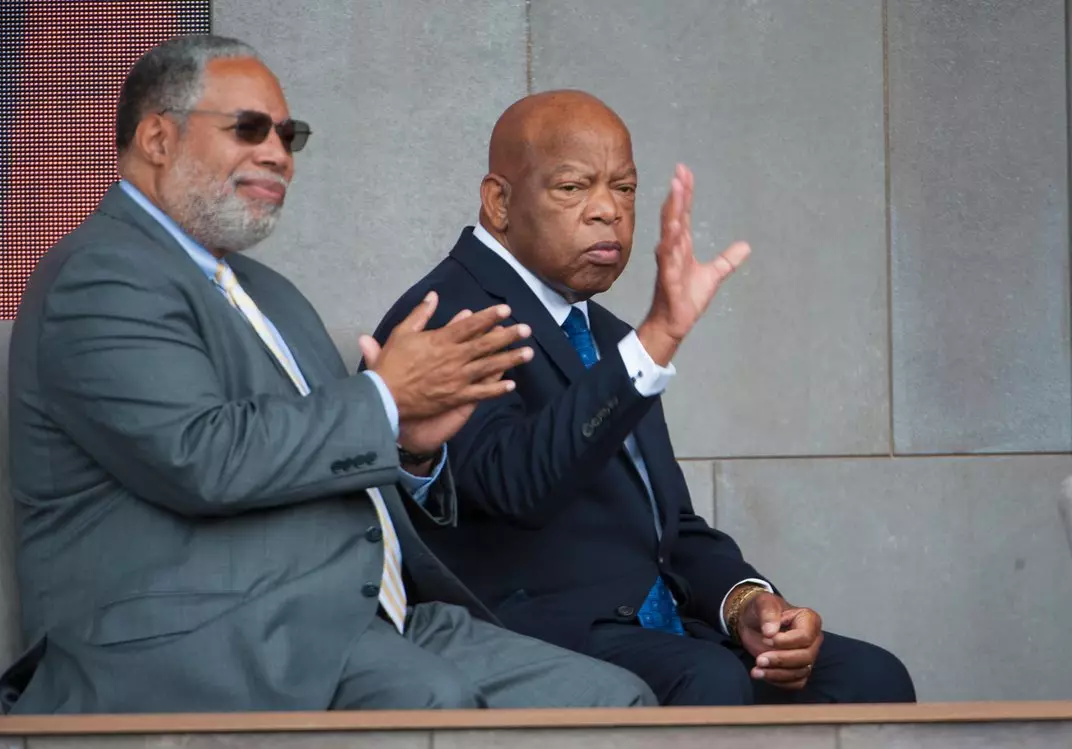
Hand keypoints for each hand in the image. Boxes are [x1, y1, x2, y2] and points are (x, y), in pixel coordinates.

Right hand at [359, 299, 531, 453]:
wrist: (385, 396)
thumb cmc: (391, 364)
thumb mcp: (402, 332)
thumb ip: (420, 314)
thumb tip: (433, 295)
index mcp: (441, 340)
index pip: (470, 325)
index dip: (489, 317)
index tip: (505, 309)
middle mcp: (454, 357)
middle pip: (485, 344)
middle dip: (507, 336)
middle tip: (527, 329)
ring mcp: (457, 378)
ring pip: (489, 367)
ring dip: (510, 359)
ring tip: (528, 353)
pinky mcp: (456, 397)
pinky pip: (481, 393)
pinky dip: (497, 389)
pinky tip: (512, 385)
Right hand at [636, 164, 750, 365]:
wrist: (676, 322)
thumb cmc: (687, 298)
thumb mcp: (714, 275)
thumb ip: (727, 259)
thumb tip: (746, 246)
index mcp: (682, 246)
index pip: (683, 213)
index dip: (686, 193)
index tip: (685, 172)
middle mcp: (673, 249)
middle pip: (675, 215)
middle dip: (678, 193)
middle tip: (680, 171)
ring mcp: (669, 261)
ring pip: (670, 230)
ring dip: (673, 210)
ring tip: (677, 189)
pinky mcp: (668, 276)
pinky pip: (668, 256)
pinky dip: (670, 241)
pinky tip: (673, 227)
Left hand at [737, 592, 822, 690]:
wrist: (753, 622)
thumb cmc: (761, 610)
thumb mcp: (762, 604)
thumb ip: (768, 614)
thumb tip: (770, 632)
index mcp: (809, 620)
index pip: (805, 637)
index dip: (785, 641)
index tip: (766, 638)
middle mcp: (814, 639)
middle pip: (806, 657)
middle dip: (781, 660)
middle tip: (759, 660)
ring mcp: (808, 656)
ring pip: (801, 672)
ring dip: (777, 674)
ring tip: (756, 671)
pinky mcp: (799, 669)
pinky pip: (796, 682)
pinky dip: (780, 682)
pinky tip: (763, 675)